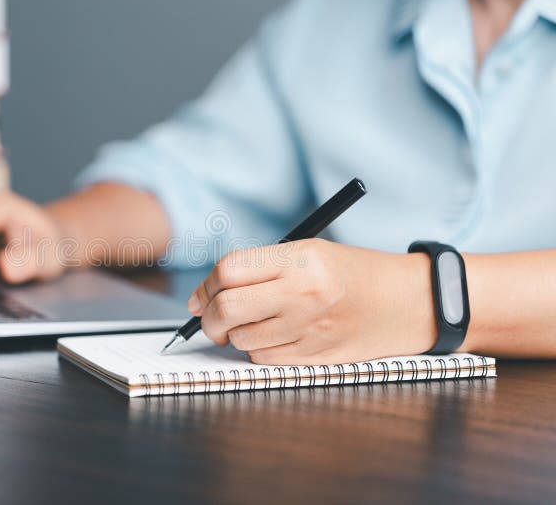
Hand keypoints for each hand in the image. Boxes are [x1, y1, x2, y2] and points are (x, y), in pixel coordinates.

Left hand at [187, 239, 437, 364]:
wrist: (409, 301)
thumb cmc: (354, 273)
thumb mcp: (310, 252)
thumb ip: (260, 268)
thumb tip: (207, 294)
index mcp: (300, 259)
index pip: (229, 270)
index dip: (206, 285)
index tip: (201, 297)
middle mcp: (303, 293)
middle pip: (227, 308)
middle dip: (209, 317)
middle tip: (210, 318)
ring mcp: (310, 328)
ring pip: (242, 339)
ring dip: (235, 335)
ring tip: (251, 324)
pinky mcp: (316, 356)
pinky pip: (264, 359)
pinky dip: (258, 350)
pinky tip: (274, 337)